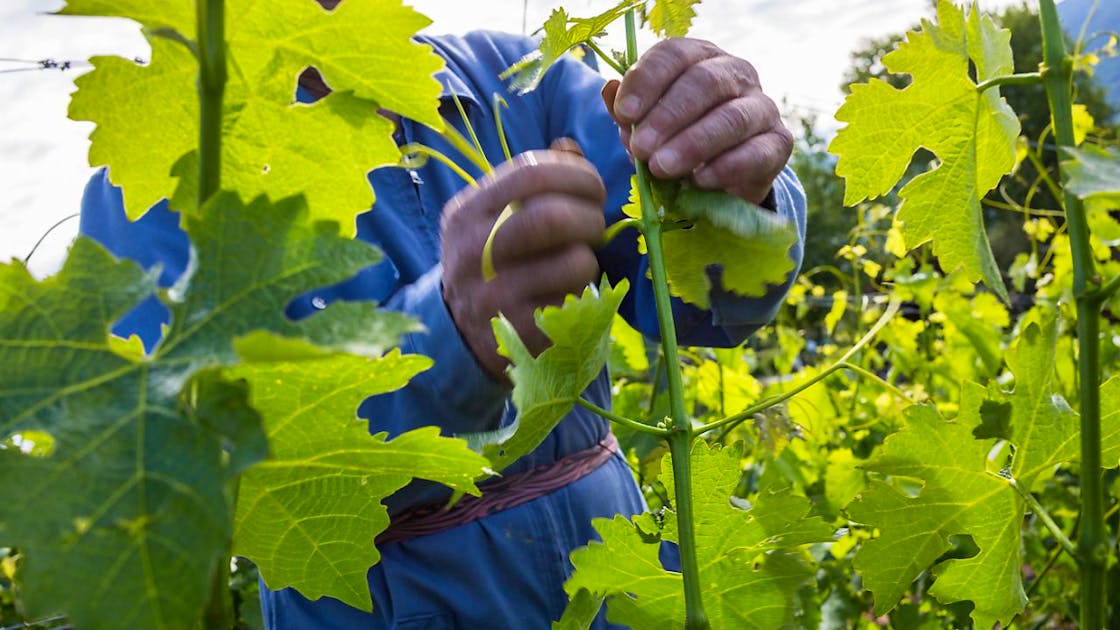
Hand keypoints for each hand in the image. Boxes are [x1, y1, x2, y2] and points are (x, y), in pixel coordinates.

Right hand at [440, 140, 605, 379]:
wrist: (460, 333)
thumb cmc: (490, 262)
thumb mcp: (495, 218)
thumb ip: (531, 182)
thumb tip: (569, 148)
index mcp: (467, 211)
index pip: (530, 172)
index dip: (575, 173)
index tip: (592, 187)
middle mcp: (472, 250)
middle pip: (553, 216)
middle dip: (591, 215)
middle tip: (595, 224)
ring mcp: (493, 294)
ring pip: (572, 260)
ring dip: (589, 257)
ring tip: (579, 259)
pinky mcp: (519, 329)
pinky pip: (575, 300)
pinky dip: (583, 290)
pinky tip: (568, 290)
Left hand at [601, 38, 792, 204]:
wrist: (719, 179)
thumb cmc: (676, 141)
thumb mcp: (645, 126)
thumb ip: (627, 112)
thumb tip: (609, 89)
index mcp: (698, 58)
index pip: (674, 54)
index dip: (647, 81)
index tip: (624, 113)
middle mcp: (734, 73)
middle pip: (703, 83)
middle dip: (668, 117)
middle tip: (642, 149)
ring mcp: (761, 106)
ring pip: (731, 118)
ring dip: (693, 144)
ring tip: (662, 168)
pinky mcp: (778, 142)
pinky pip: (756, 151)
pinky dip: (726, 167)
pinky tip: (700, 180)